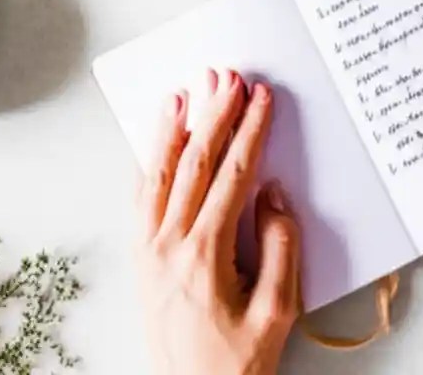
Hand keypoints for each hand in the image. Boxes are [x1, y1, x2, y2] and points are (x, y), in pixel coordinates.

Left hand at [135, 69, 299, 374]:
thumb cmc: (237, 361)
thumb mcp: (278, 311)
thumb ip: (281, 248)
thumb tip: (273, 195)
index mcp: (205, 256)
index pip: (231, 176)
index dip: (249, 132)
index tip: (261, 98)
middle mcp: (169, 247)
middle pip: (193, 164)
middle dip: (214, 115)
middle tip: (228, 78)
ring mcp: (149, 251)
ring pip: (159, 175)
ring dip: (174, 130)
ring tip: (185, 92)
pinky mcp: (141, 259)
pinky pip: (142, 199)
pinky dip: (150, 163)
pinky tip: (158, 143)